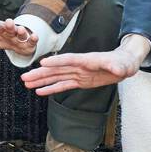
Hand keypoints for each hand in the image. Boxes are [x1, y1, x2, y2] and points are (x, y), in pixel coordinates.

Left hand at [0, 18, 37, 58]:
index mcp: (2, 30)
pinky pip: (31, 42)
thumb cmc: (2, 38)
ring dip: (22, 32)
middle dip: (10, 26)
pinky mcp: (29, 44)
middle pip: (11, 29)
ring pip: (21, 35)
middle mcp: (12, 33)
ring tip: (21, 29)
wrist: (17, 46)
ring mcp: (21, 38)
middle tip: (8, 22)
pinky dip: (34, 39)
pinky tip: (35, 36)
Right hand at [22, 36, 147, 94]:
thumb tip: (116, 69)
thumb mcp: (123, 65)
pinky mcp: (80, 81)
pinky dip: (51, 88)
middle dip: (41, 73)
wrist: (124, 64)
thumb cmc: (124, 63)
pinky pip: (63, 85)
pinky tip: (40, 91)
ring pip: (56, 77)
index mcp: (87, 60)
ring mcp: (78, 74)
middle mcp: (79, 66)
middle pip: (57, 69)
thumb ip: (117, 66)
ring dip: (41, 80)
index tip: (43, 63)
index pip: (70, 60)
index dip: (57, 61)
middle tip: (25, 77)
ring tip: (27, 84)